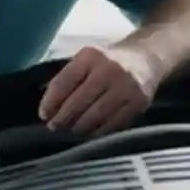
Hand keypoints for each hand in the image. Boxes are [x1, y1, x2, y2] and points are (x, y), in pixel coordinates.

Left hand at [38, 45, 158, 136]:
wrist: (146, 58)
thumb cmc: (106, 62)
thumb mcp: (86, 60)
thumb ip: (68, 78)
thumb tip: (47, 108)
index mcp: (90, 56)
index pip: (64, 82)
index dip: (51, 102)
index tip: (43, 115)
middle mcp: (109, 69)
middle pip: (78, 101)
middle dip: (63, 118)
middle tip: (54, 127)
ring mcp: (126, 86)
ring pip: (96, 115)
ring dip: (79, 127)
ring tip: (71, 131)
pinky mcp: (139, 102)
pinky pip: (114, 123)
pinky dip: (99, 131)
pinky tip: (90, 133)